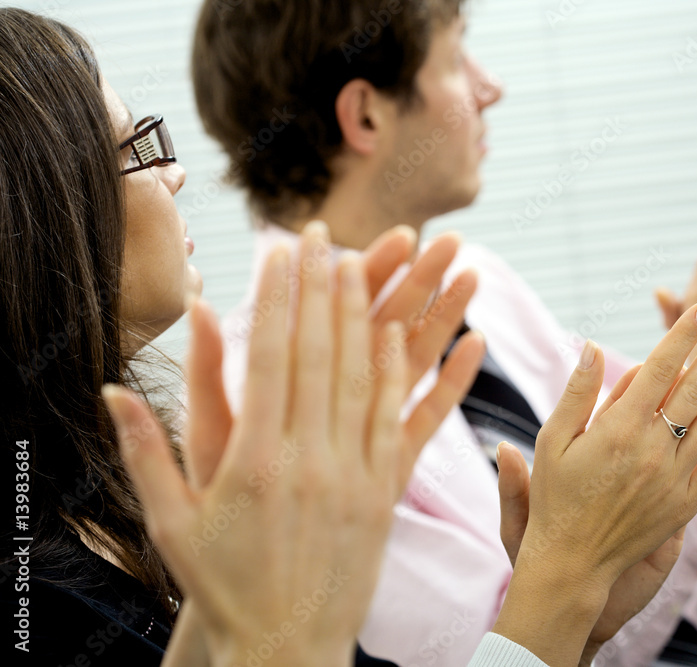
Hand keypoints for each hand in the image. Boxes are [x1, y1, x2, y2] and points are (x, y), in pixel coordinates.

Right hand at [103, 223, 483, 666]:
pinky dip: (401, 373)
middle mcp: (309, 461)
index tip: (282, 252)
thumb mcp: (170, 522)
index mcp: (254, 462)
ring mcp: (353, 476)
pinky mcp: (384, 493)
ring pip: (364, 379)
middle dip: (321, 287)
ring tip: (367, 263)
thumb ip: (144, 452)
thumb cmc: (222, 584)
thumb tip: (112, 392)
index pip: (271, 360)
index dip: (278, 300)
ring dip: (366, 315)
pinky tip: (403, 333)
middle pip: (321, 355)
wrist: (286, 646)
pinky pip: (396, 420)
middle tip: (324, 234)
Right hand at [492, 301, 696, 666]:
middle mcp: (651, 449)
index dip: (683, 336)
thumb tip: (594, 347)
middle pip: (694, 389)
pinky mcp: (685, 504)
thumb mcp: (553, 440)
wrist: (572, 561)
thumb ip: (578, 394)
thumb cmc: (556, 496)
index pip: (659, 370)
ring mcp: (672, 478)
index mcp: (617, 429)